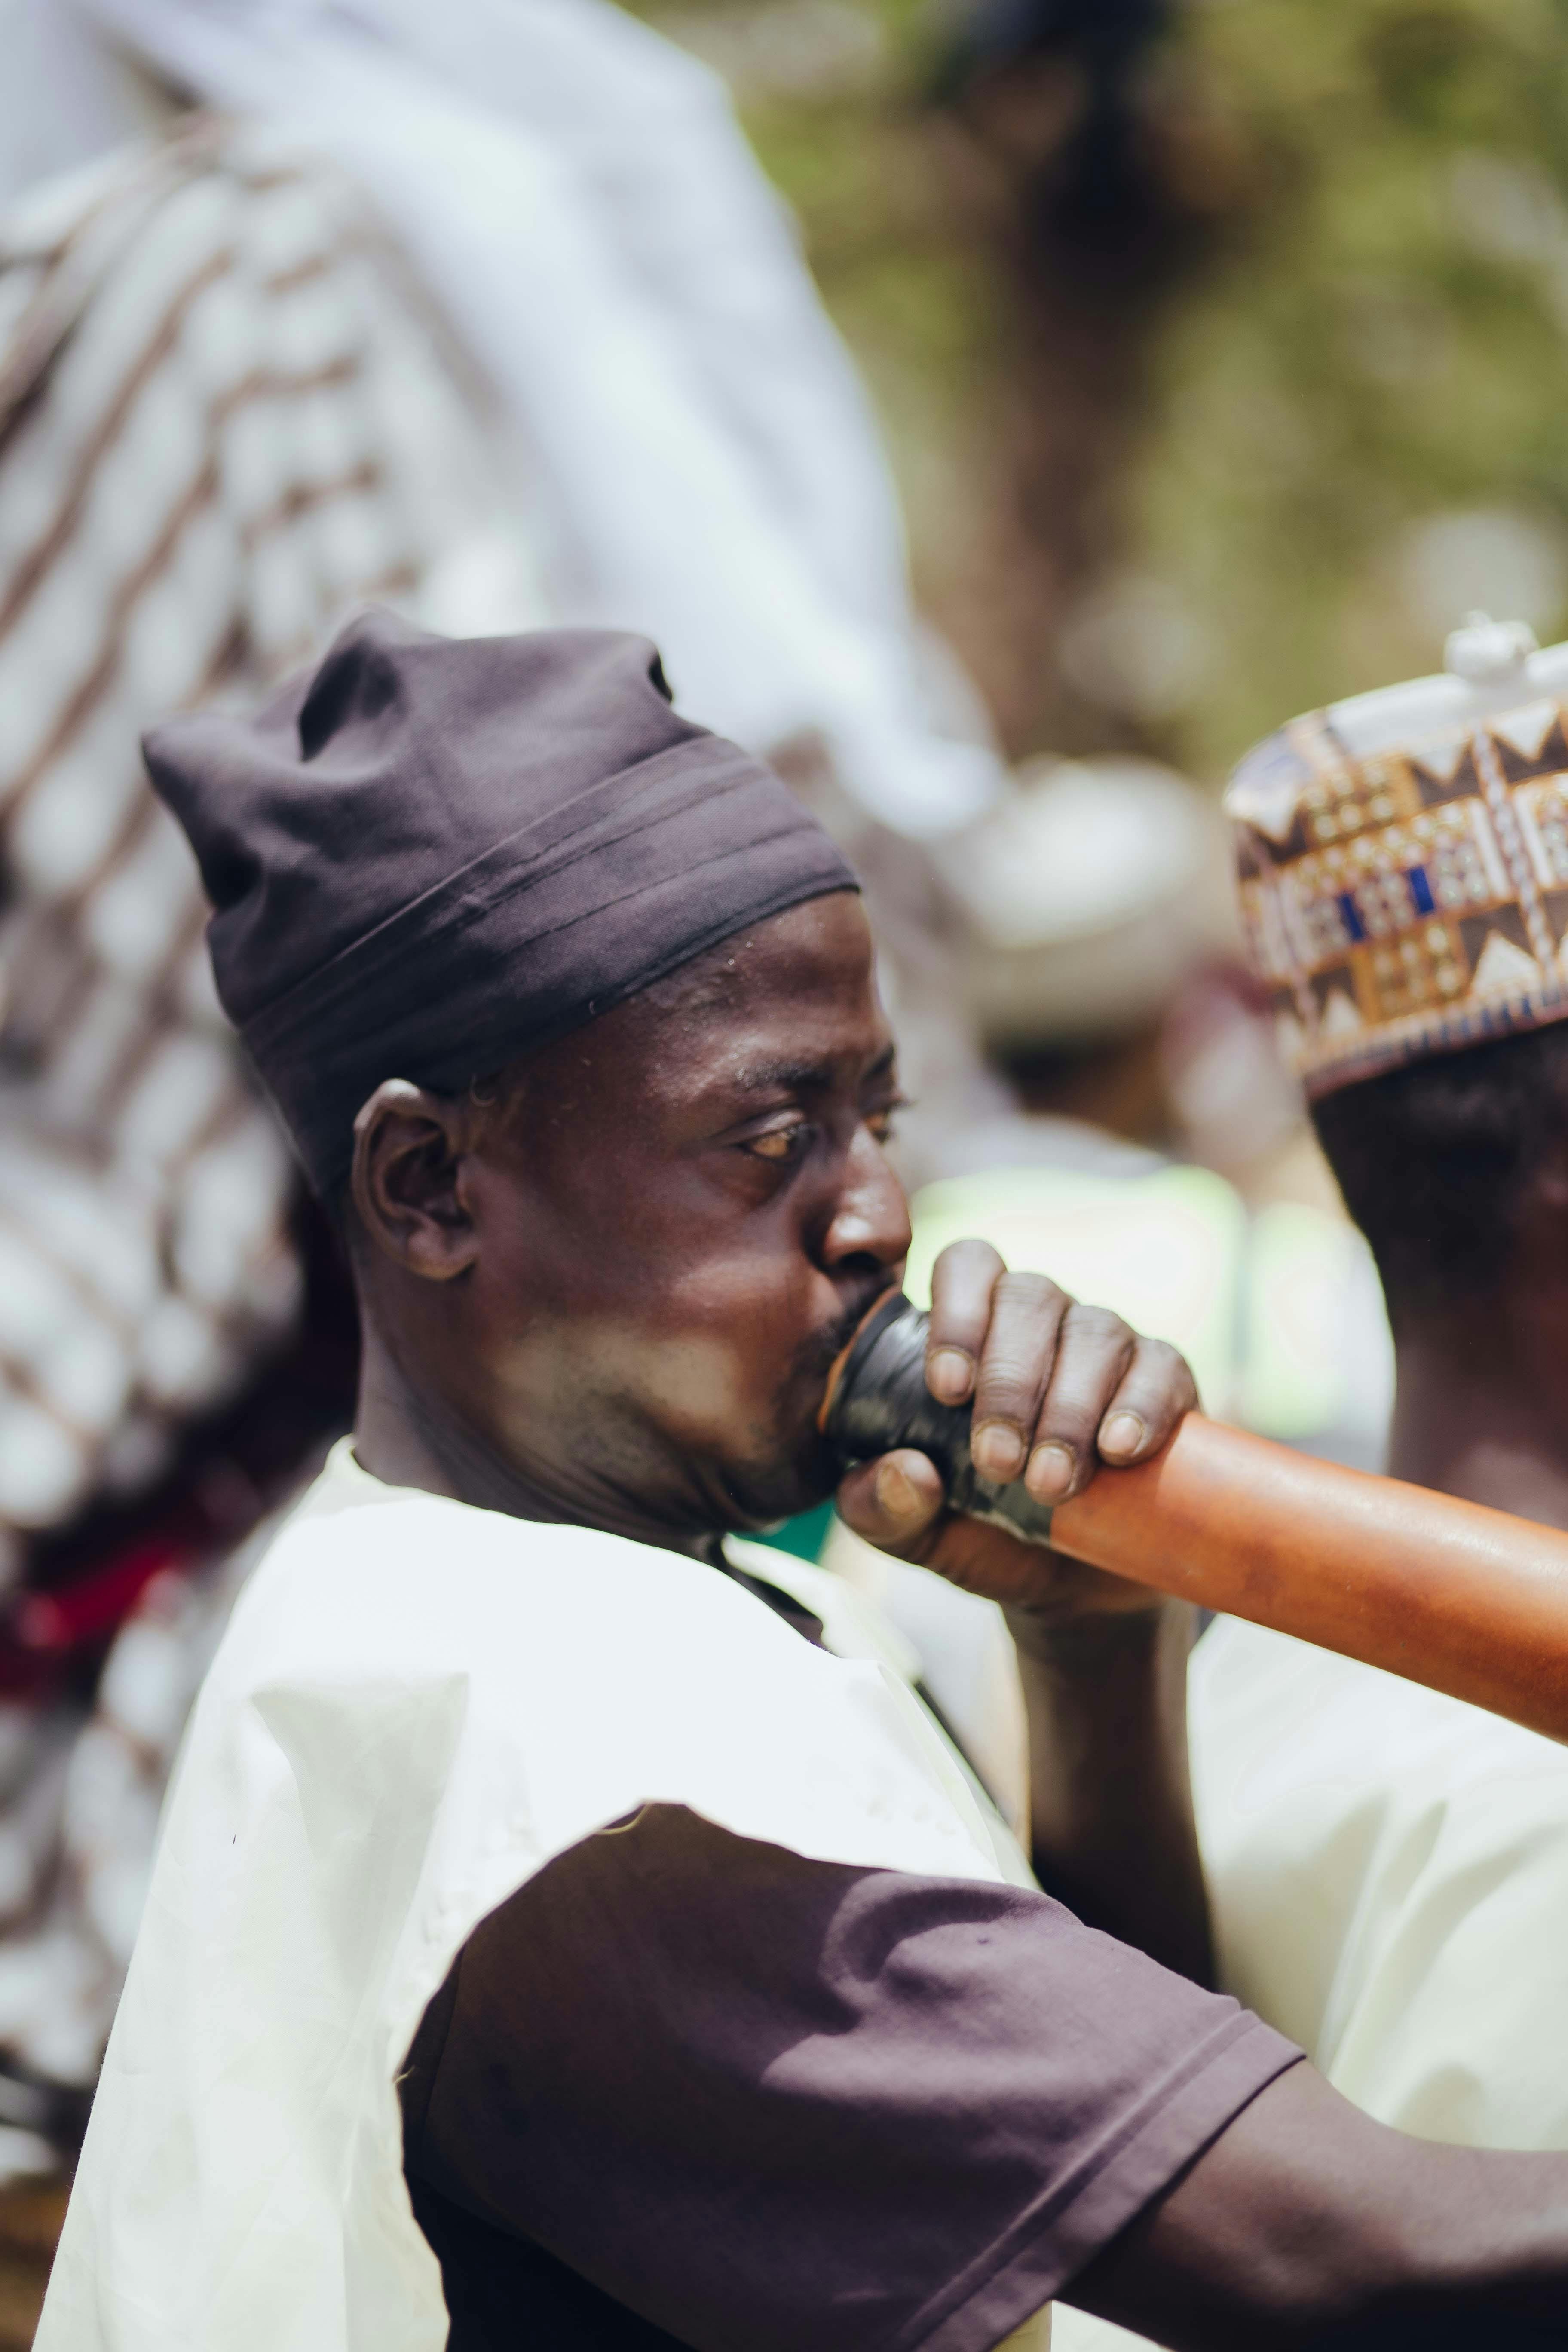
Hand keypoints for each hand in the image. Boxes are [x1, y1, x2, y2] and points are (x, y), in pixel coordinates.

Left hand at [835, 1239, 1196, 1626]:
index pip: (968, 1267)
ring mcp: (1107, 1346)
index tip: (948, 1389)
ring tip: (1052, 1483)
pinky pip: (1160, 1368)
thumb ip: (880, 1507)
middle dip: (1010, 1381)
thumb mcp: (916, 1532)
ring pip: (1094, 1333)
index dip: (957, 1313)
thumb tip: (904, 1474)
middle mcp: (1041, 1321)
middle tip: (999, 1462)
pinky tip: (1119, 1451)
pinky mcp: (1166, 1382)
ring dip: (1070, 1409)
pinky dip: (1140, 1406)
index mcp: (973, 1330)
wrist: (1070, 1584)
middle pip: (1029, 1297)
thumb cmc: (981, 1533)